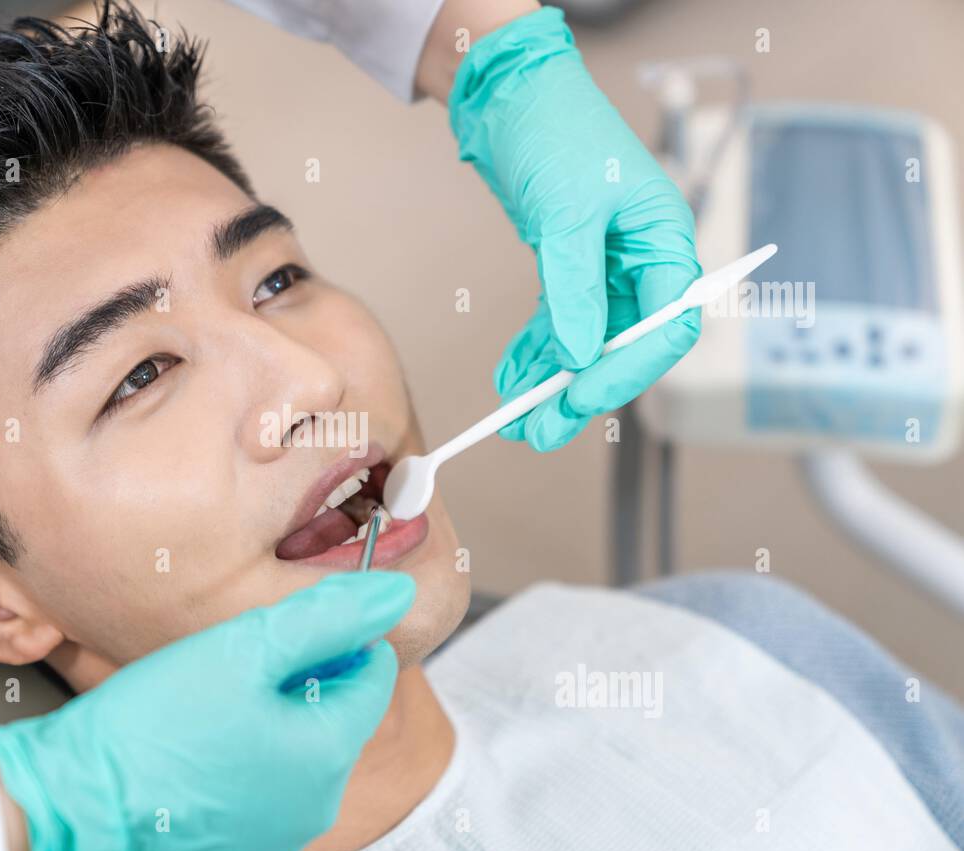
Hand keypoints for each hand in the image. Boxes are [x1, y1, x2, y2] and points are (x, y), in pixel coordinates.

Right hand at [0, 571, 412, 850]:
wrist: (73, 803)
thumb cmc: (152, 727)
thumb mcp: (244, 648)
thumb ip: (325, 618)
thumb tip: (393, 594)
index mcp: (328, 754)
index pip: (374, 673)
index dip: (338, 634)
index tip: (291, 620)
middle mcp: (315, 804)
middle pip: (334, 712)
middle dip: (301, 674)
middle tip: (241, 653)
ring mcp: (277, 832)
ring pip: (296, 748)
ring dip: (270, 713)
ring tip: (212, 694)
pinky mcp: (239, 846)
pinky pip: (261, 784)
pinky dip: (244, 753)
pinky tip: (198, 736)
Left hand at [448, 7, 701, 450]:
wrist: (512, 95)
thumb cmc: (554, 130)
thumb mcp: (566, 213)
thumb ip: (575, 289)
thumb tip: (578, 357)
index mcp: (667, 238)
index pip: (666, 326)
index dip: (626, 369)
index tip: (579, 396)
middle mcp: (645, 258)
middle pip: (626, 344)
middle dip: (581, 390)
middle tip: (538, 429)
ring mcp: (608, 266)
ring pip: (589, 341)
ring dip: (552, 381)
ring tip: (515, 418)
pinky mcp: (572, 267)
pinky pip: (561, 323)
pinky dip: (536, 351)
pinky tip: (511, 377)